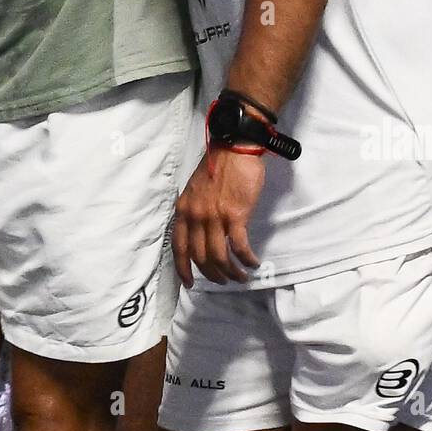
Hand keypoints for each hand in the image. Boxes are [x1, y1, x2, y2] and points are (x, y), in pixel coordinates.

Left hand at [173, 148, 264, 287]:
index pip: (179, 247)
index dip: (183, 269)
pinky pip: (239, 247)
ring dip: (231, 272)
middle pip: (200, 257)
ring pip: (219, 257)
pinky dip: (246, 259)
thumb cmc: (218, 165)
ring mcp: (215, 217)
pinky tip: (253, 262)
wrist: (235, 147)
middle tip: (223, 280)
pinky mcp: (236, 215)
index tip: (189, 283)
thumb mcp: (195, 188)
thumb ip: (195, 210)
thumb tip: (201, 232)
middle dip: (212, 275)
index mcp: (184, 210)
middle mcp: (196, 216)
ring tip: (240, 276)